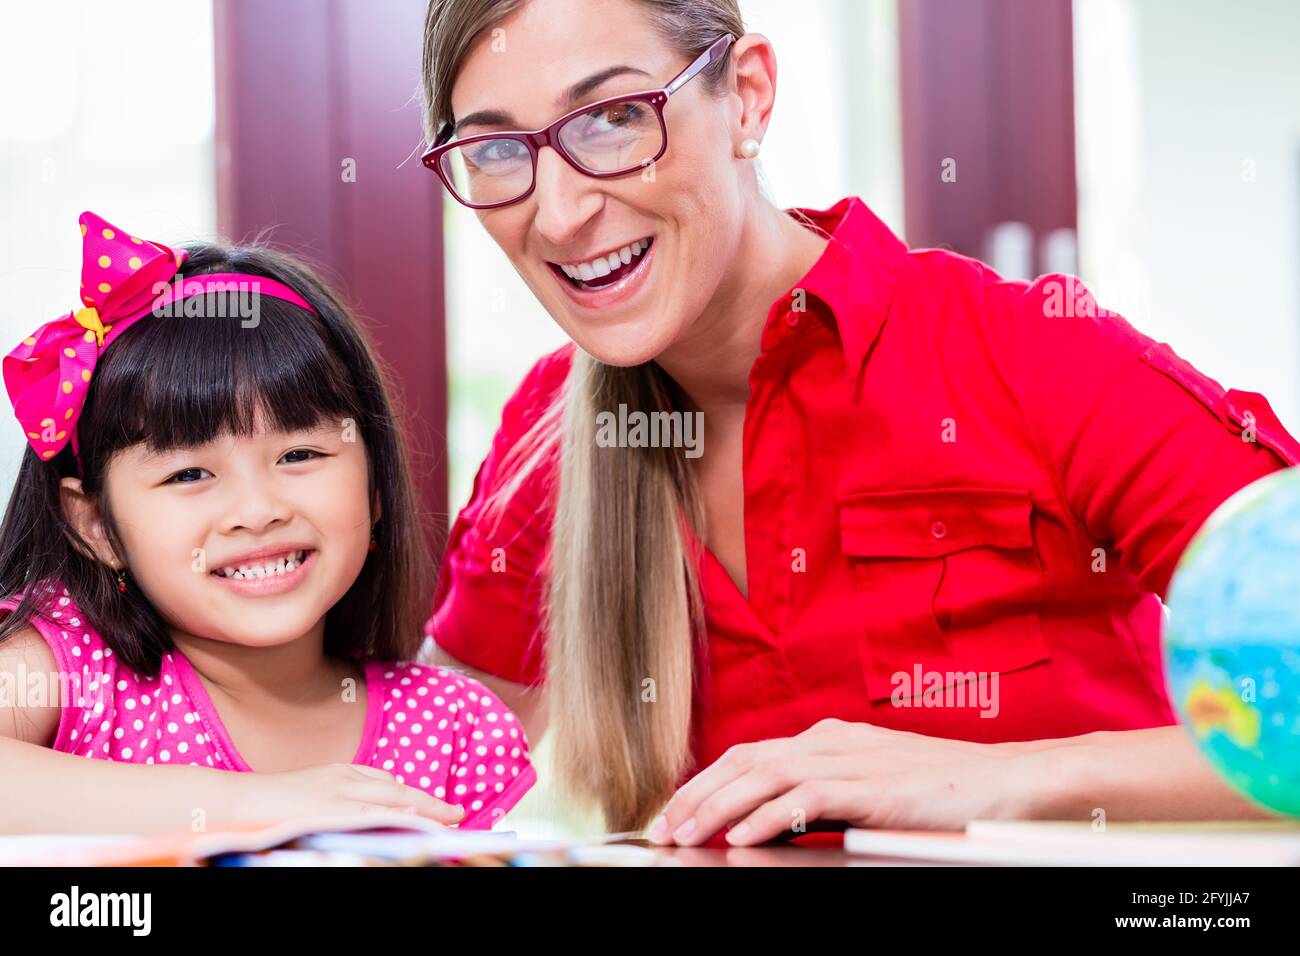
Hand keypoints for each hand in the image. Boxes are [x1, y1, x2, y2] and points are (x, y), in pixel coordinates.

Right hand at [217, 763, 466, 828]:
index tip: (443, 810)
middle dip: (430, 804)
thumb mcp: (314, 791)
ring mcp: (334, 796)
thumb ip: (345, 794)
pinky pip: (366, 816)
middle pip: (397, 790)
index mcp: (340, 774)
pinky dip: (392, 818)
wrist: (231, 802)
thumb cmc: (271, 803)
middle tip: (459, 816)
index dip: (417, 798)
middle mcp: (342, 781)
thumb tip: (381, 803)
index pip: (388, 783)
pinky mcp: (324, 811)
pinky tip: (411, 825)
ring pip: (388, 802)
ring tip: (448, 824)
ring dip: (420, 812)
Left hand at [647, 718, 1035, 845]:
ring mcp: (851, 760)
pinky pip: (805, 799)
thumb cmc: (941, 791)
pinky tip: (741, 838)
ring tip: (687, 834)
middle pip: (745, 759)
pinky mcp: (872, 788)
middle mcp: (830, 741)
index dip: (707, 780)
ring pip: (764, 775)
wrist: (1005, 782)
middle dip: (697, 793)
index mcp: (827, 737)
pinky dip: (767, 817)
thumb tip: (769, 822)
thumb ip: (820, 796)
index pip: (750, 754)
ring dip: (719, 806)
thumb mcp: (868, 787)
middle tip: (663, 826)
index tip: (677, 810)